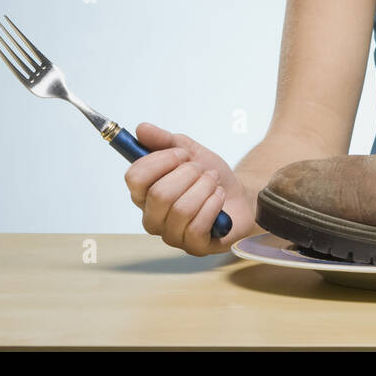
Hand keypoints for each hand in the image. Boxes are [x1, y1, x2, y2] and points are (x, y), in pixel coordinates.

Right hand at [124, 122, 255, 255]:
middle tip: (202, 170)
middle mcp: (152, 218)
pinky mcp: (194, 246)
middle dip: (189, 174)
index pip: (134, 178)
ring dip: (204, 188)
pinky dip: (213, 204)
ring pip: (181, 209)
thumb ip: (165, 140)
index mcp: (145, 194)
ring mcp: (172, 235)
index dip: (160, 161)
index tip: (181, 154)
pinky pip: (198, 225)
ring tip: (213, 183)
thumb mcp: (190, 151)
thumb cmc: (210, 176)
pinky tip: (219, 198)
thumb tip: (141, 128)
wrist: (241, 194)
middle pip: (159, 194)